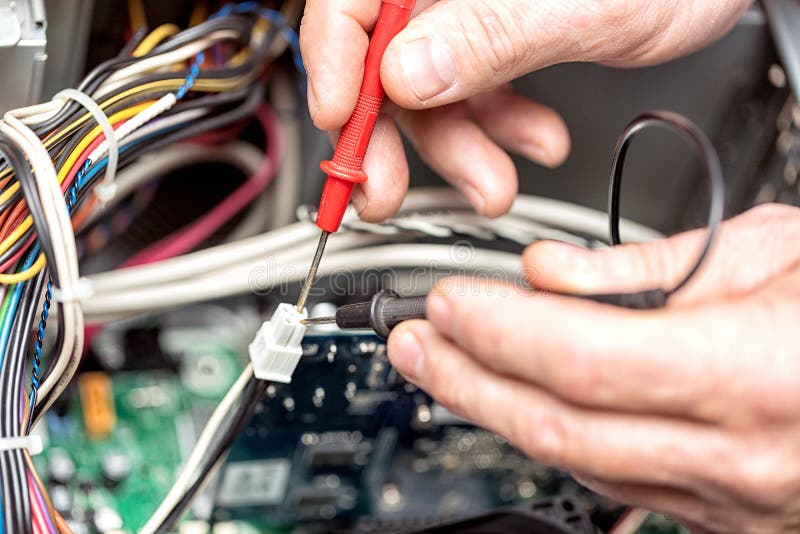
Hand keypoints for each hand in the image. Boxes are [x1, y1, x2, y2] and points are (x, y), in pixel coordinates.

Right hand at [300, 0, 750, 220]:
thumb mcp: (575, 3)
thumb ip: (485, 35)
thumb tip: (404, 74)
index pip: (349, 4)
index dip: (333, 67)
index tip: (344, 128)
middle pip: (378, 59)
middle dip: (390, 135)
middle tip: (388, 192)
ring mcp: (466, 12)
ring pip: (428, 91)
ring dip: (457, 149)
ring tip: (492, 184)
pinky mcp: (495, 41)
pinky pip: (472, 94)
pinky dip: (496, 132)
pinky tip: (531, 144)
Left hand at [387, 203, 799, 532]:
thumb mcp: (766, 246)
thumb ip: (643, 265)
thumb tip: (547, 271)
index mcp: (754, 371)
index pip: (581, 360)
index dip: (498, 332)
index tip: (446, 302)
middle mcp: (738, 451)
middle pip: (559, 424)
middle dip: (467, 381)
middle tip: (412, 343)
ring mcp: (731, 495)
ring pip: (578, 460)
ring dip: (497, 410)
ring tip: (445, 368)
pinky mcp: (726, 510)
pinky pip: (616, 477)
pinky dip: (554, 436)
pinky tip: (518, 403)